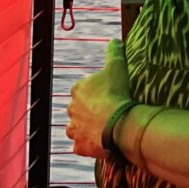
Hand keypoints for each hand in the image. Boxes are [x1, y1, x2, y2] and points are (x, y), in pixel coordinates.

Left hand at [66, 38, 130, 158]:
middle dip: (88, 110)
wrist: (116, 122)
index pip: (82, 90)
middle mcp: (71, 109)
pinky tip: (100, 143)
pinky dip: (88, 145)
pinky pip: (81, 146)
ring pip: (76, 128)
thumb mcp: (117, 66)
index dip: (95, 92)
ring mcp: (74, 129)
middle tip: (106, 112)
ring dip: (85, 128)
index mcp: (78, 90)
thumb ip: (114, 52)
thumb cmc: (116, 93)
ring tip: (101, 128)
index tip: (107, 95)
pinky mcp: (79, 146)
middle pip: (77, 109)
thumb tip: (114, 40)